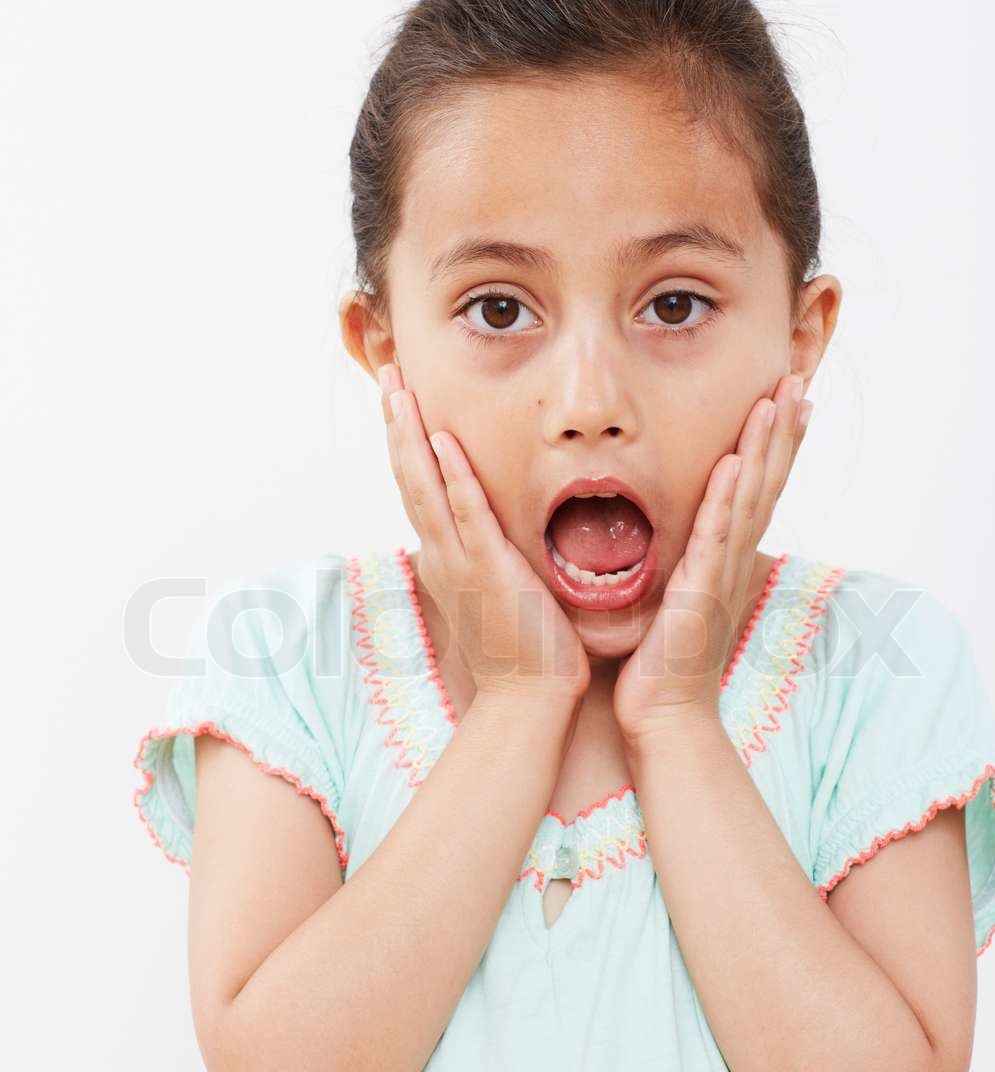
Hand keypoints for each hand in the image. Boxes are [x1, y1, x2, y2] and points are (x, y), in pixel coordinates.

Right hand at [378, 364, 590, 711]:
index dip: (405, 441)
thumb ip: (488, 558)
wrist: (530, 698)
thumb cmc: (523, 650)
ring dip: (410, 435)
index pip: (418, 487)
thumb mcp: (496, 593)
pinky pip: (467, 514)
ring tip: (399, 389)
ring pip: (424, 486)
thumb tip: (486, 535)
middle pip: (408, 476)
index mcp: (445, 557)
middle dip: (396, 422)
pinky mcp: (490, 570)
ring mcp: (461, 561)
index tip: (399, 399)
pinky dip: (453, 477)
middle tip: (387, 374)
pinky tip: (444, 440)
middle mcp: (443, 554)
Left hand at [613, 372, 812, 743]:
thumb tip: (669, 532)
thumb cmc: (660, 663)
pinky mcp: (701, 592)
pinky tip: (737, 462)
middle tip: (801, 378)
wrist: (663, 715)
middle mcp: (732, 560)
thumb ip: (677, 561)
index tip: (787, 396)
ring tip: (781, 398)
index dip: (775, 442)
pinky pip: (717, 536)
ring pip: (751, 498)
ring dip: (767, 446)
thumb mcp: (671, 597)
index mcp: (724, 557)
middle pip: (768, 481)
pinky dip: (728, 498)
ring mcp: (721, 574)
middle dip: (784, 429)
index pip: (756, 488)